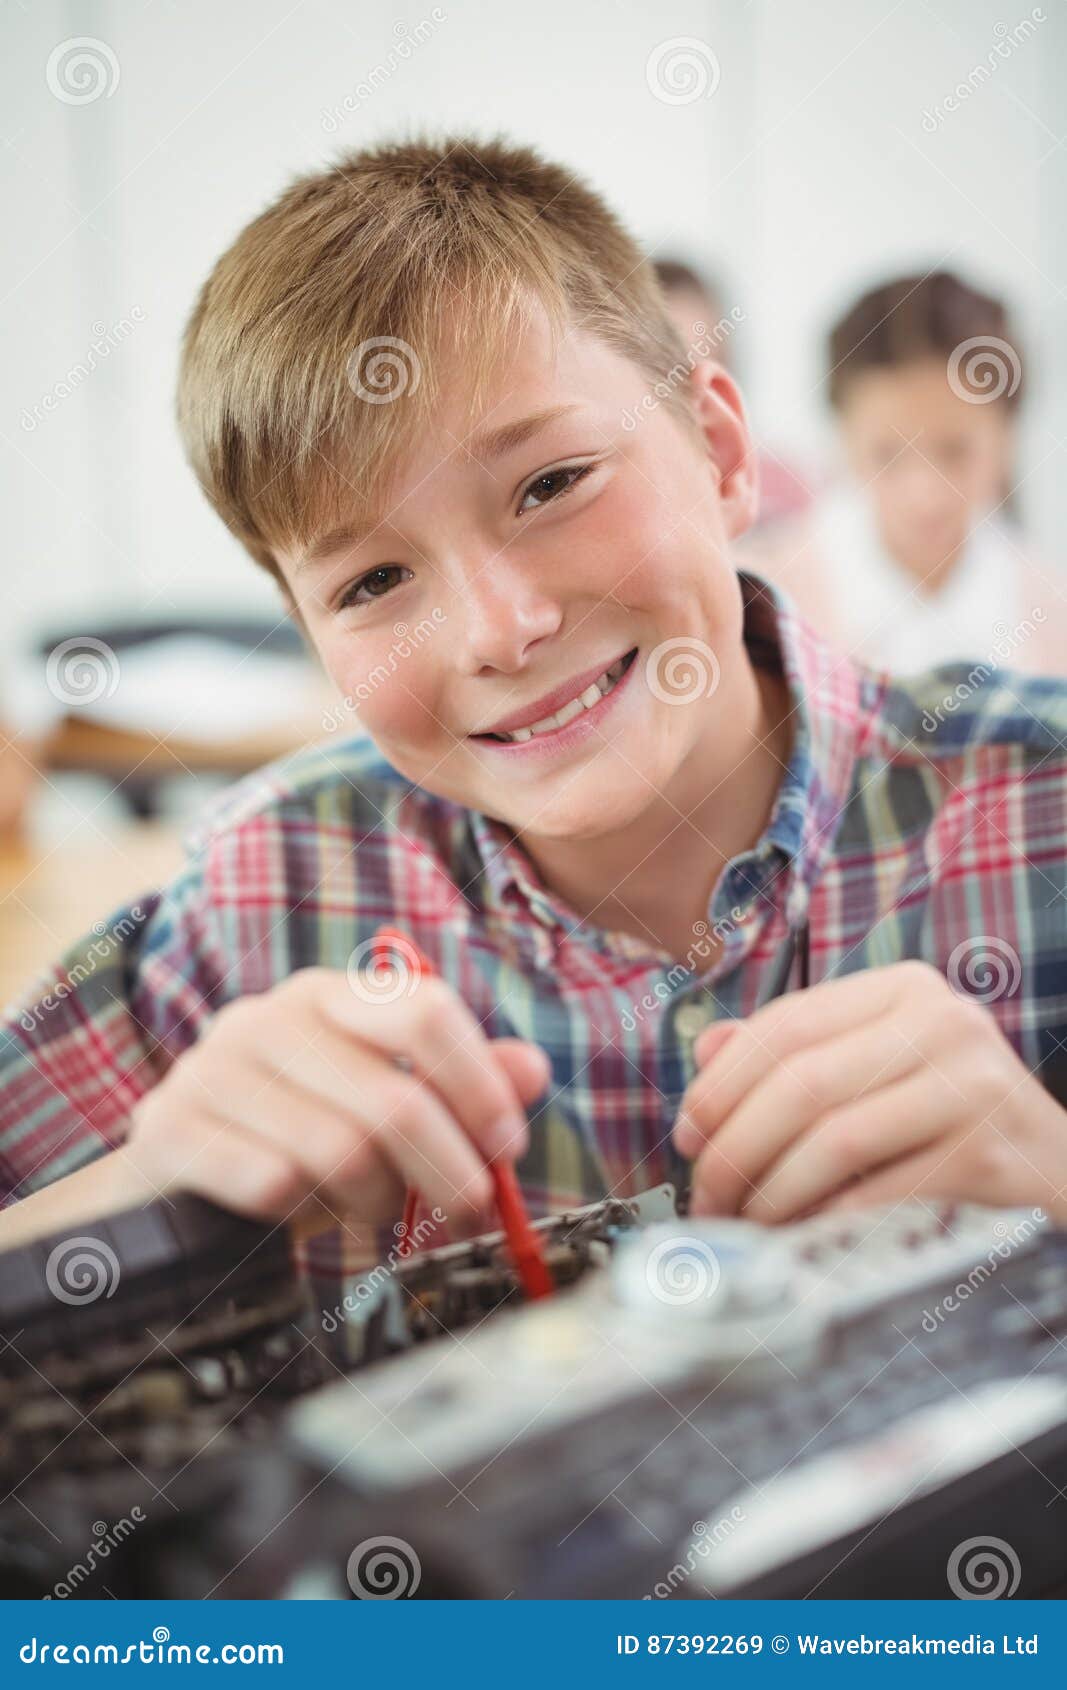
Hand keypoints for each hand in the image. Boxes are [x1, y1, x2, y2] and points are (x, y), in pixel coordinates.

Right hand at [122, 966, 549, 1234]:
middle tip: (469, 1210)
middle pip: (393, 1098)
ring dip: (377, 1201)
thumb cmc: (295, 1142)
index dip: (479, 1084)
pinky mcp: (170, 1128)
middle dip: (448, 1170)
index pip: (422, 1010)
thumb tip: (532, 1070)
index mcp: (329, 998)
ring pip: (338, 1150)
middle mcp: (267, 1018)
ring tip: (377, 1213)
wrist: (176, 1183)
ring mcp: (212, 1069)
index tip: (506, 1146)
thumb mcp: (383, 1110)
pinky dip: (302, 1214)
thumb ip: (461, 1086)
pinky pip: (269, 1183)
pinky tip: (300, 1213)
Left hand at [672, 960, 1066, 1223]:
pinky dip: (823, 1220)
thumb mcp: (876, 1066)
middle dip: (734, 1148)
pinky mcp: (987, 1154)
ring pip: (831, 1140)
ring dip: (770, 1192)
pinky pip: (877, 1193)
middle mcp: (941, 1023)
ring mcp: (971, 1085)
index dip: (721, 1084)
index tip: (686, 1134)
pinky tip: (800, 1236)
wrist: (1055, 1168)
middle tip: (704, 1194)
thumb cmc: (950, 1118)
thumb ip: (795, 1052)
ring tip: (744, 1220)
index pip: (785, 1025)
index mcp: (902, 989)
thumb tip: (706, 1052)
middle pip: (799, 1083)